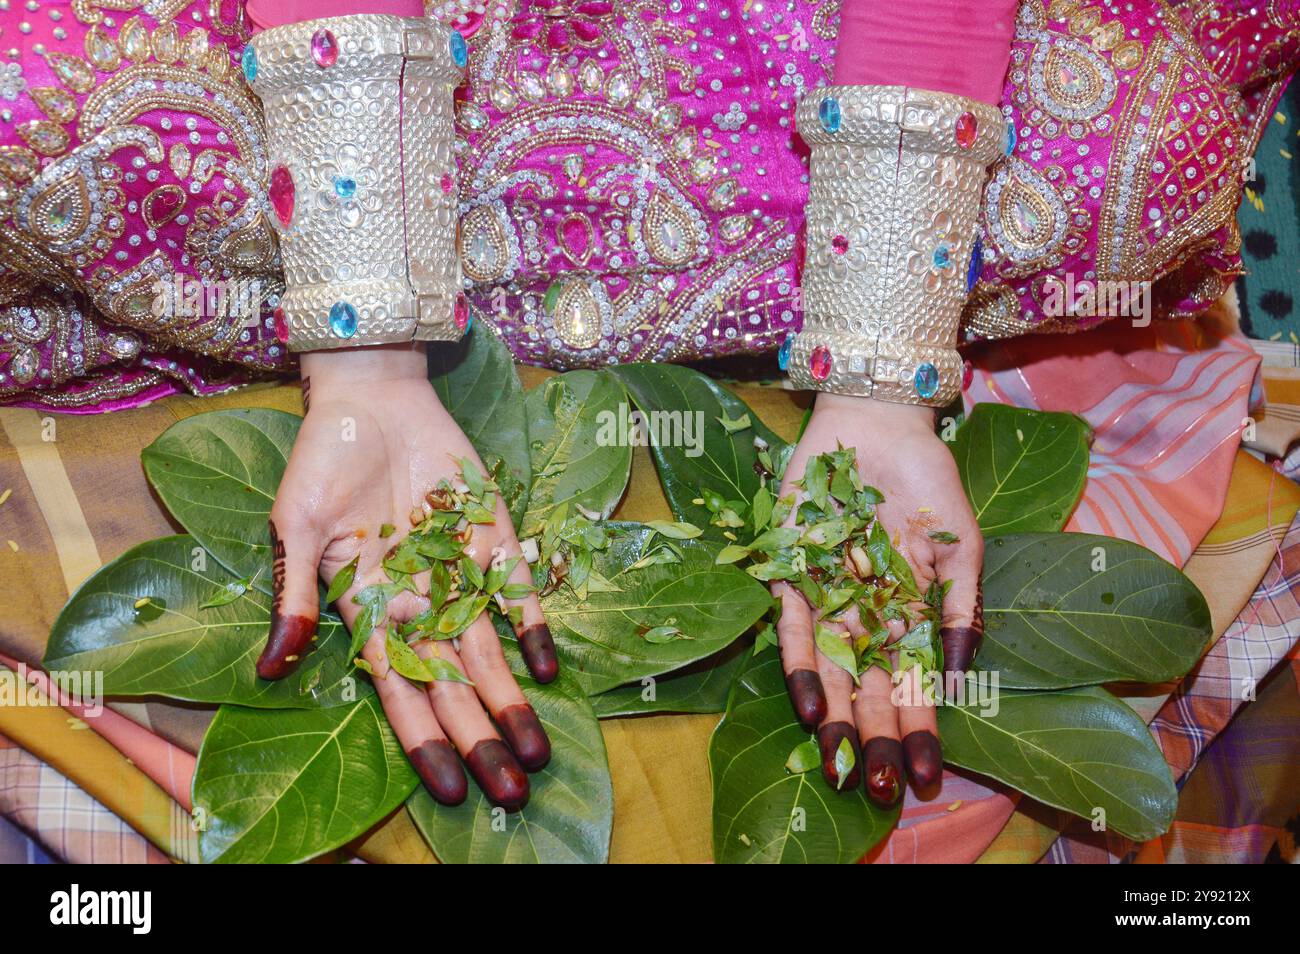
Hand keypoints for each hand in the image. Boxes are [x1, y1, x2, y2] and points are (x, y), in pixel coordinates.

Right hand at [258, 343, 557, 810]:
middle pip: (453, 685)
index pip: (400, 689)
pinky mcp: (493, 539)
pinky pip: (516, 593)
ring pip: (490, 653)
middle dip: (480, 737)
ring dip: (512, 703)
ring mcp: (459, 575)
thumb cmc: (324, 461)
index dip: (424, 738)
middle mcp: (419, 604)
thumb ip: (295, 594)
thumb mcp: (297, 527)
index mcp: (369, 609)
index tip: (449, 788)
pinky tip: (548, 670)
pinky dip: (533, 628)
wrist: (375, 397)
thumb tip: (272, 665)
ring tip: (537, 756)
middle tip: (512, 794)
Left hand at [772, 392, 982, 804]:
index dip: (919, 730)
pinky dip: (796, 666)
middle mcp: (864, 615)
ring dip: (834, 719)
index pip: (911, 683)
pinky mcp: (789, 572)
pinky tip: (807, 705)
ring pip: (827, 671)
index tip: (928, 774)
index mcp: (907, 614)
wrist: (878, 424)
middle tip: (880, 788)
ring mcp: (826, 596)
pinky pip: (790, 627)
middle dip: (874, 739)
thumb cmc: (927, 482)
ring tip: (842, 764)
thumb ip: (961, 609)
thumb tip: (958, 675)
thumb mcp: (961, 546)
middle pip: (866, 689)